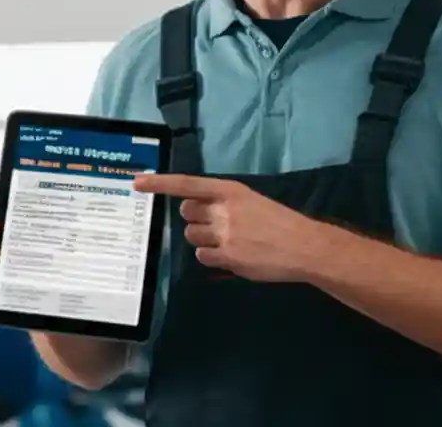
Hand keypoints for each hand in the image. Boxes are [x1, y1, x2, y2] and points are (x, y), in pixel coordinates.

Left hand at [133, 173, 333, 282]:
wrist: (304, 246)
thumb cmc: (278, 221)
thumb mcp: (250, 200)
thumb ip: (222, 202)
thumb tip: (195, 207)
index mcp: (230, 190)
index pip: (186, 184)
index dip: (160, 183)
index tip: (137, 182)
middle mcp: (224, 210)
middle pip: (185, 212)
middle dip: (194, 218)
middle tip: (214, 223)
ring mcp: (225, 235)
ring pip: (191, 235)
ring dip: (203, 238)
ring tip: (228, 240)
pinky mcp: (228, 257)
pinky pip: (202, 256)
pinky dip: (211, 256)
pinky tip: (231, 254)